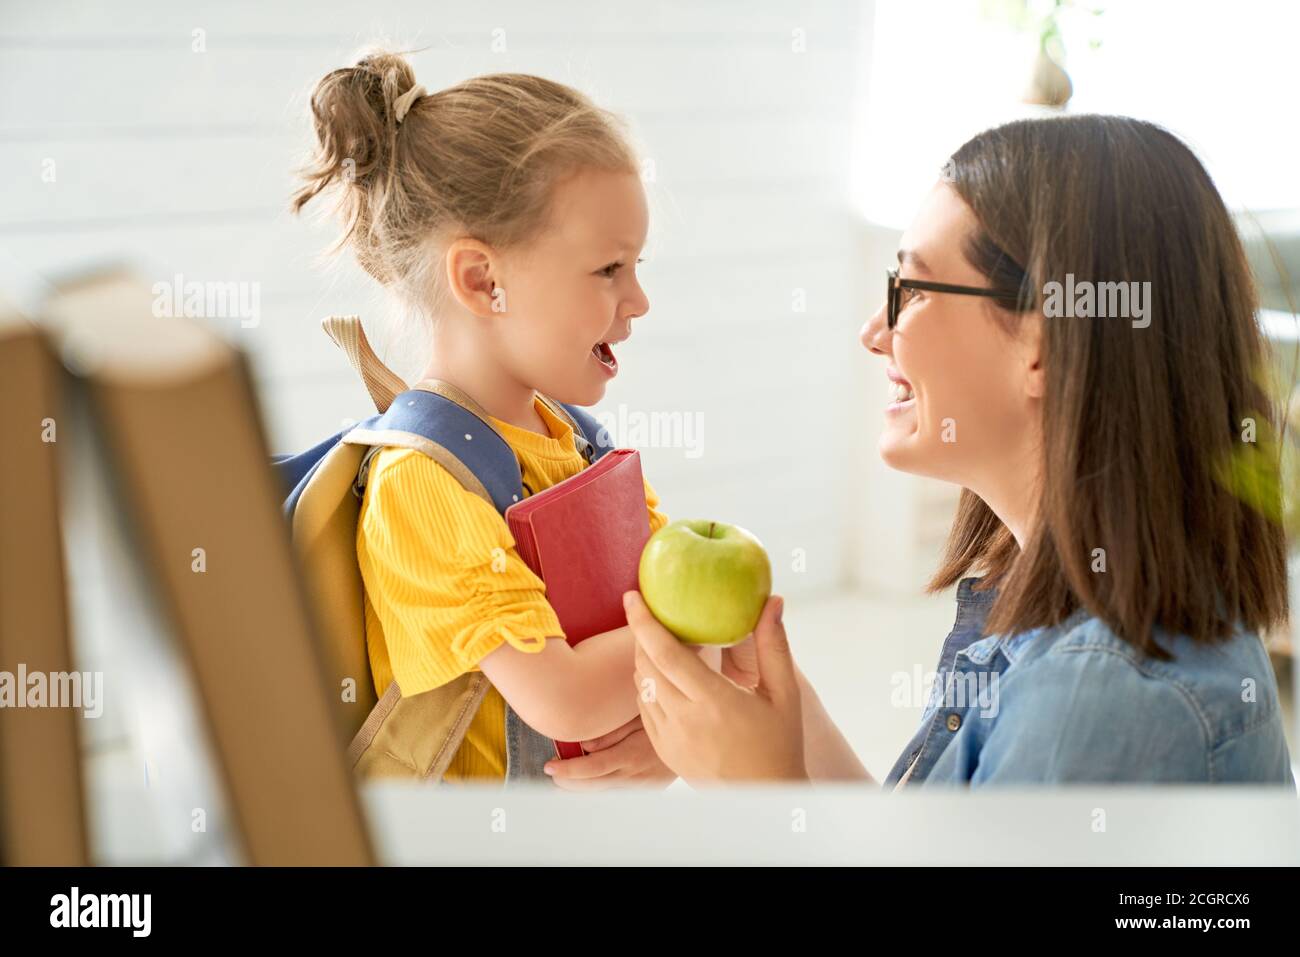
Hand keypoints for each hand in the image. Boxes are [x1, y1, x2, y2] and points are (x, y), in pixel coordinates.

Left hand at [542, 714, 676, 789]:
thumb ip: (612, 732)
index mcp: (631, 755)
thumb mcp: (639, 716)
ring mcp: (640, 785)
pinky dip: (599, 785)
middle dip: (568, 783)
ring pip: (602, 792)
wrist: (697, 737)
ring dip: (581, 786)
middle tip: (552, 772)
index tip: (550, 767)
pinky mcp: (646, 788)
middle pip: (592, 786)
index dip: (568, 770)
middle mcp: (634, 775)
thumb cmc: (667, 717)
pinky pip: (616, 790)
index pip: (592, 768)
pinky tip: (590, 778)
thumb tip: (585, 745)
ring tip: (565, 777)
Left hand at [624, 590, 806, 785]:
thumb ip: (774, 644)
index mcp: (714, 701)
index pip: (665, 653)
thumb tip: (773, 601)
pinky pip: (645, 709)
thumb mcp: (784, 693)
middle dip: (640, 634)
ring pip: (641, 687)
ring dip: (643, 659)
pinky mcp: (663, 752)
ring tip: (658, 641)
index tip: (630, 597)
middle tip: (646, 610)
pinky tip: (663, 675)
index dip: (643, 622)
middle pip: (645, 665)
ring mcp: (669, 739)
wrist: (766, 797)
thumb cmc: (780, 743)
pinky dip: (648, 685)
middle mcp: (685, 720)